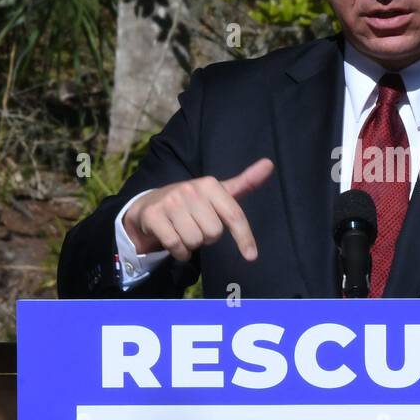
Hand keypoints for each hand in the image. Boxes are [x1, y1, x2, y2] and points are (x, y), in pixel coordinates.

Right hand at [122, 158, 273, 262]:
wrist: (149, 206)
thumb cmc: (191, 202)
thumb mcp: (218, 193)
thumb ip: (245, 182)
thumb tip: (270, 163)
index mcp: (210, 184)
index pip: (234, 215)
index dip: (244, 237)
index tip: (251, 256)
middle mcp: (190, 189)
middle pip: (214, 233)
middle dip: (207, 237)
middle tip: (196, 227)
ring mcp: (170, 201)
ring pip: (195, 241)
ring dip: (191, 245)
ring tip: (183, 231)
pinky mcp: (153, 215)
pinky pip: (176, 246)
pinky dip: (178, 252)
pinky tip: (174, 241)